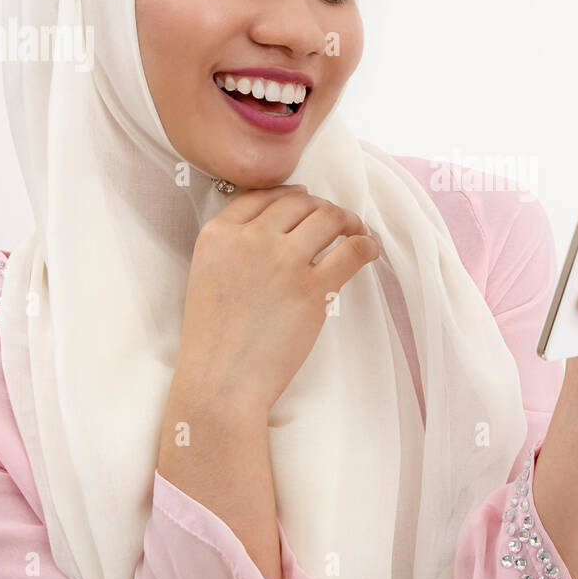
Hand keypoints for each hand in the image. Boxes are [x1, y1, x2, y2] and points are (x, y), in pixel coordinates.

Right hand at [170, 183, 380, 423]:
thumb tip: (279, 229)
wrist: (221, 382)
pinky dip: (366, 244)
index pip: (261, 196)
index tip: (306, 200)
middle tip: (336, 222)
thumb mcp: (207, 278)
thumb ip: (233, 249)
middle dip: (322, 208)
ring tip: (357, 232)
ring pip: (328, 218)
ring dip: (348, 221)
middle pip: (299, 203)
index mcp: (217, 236)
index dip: (290, 196)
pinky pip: (352, 250)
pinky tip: (370, 250)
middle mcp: (250, 240)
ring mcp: (283, 262)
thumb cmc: (214, 342)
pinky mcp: (312, 288)